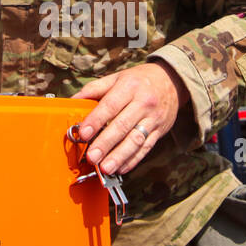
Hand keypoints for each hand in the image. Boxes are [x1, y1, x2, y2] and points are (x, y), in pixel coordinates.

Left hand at [71, 62, 187, 175]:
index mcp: (129, 86)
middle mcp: (143, 102)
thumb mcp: (117, 77)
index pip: (110, 105)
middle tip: (92, 157)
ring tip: (106, 167)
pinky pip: (146, 148)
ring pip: (135, 139)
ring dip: (119, 156)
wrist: (172, 81)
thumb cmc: (140, 80)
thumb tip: (72, 100)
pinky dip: (133, 160)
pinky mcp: (160, 131)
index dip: (96, 120)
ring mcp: (153, 118)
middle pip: (122, 125)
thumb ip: (94, 89)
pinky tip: (121, 168)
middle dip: (105, 143)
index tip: (84, 134)